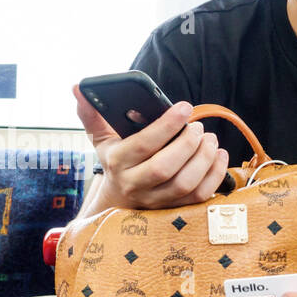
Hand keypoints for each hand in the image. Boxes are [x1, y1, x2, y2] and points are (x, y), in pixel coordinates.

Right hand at [73, 85, 228, 209]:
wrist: (119, 200)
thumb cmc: (116, 160)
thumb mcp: (102, 139)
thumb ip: (92, 113)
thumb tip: (78, 87)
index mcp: (117, 162)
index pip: (143, 145)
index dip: (167, 125)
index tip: (185, 107)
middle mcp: (135, 184)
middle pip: (165, 168)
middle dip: (187, 144)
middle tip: (199, 126)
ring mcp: (155, 200)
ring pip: (185, 184)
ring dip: (204, 159)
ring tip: (210, 138)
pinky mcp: (175, 209)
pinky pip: (199, 196)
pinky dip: (215, 175)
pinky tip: (218, 155)